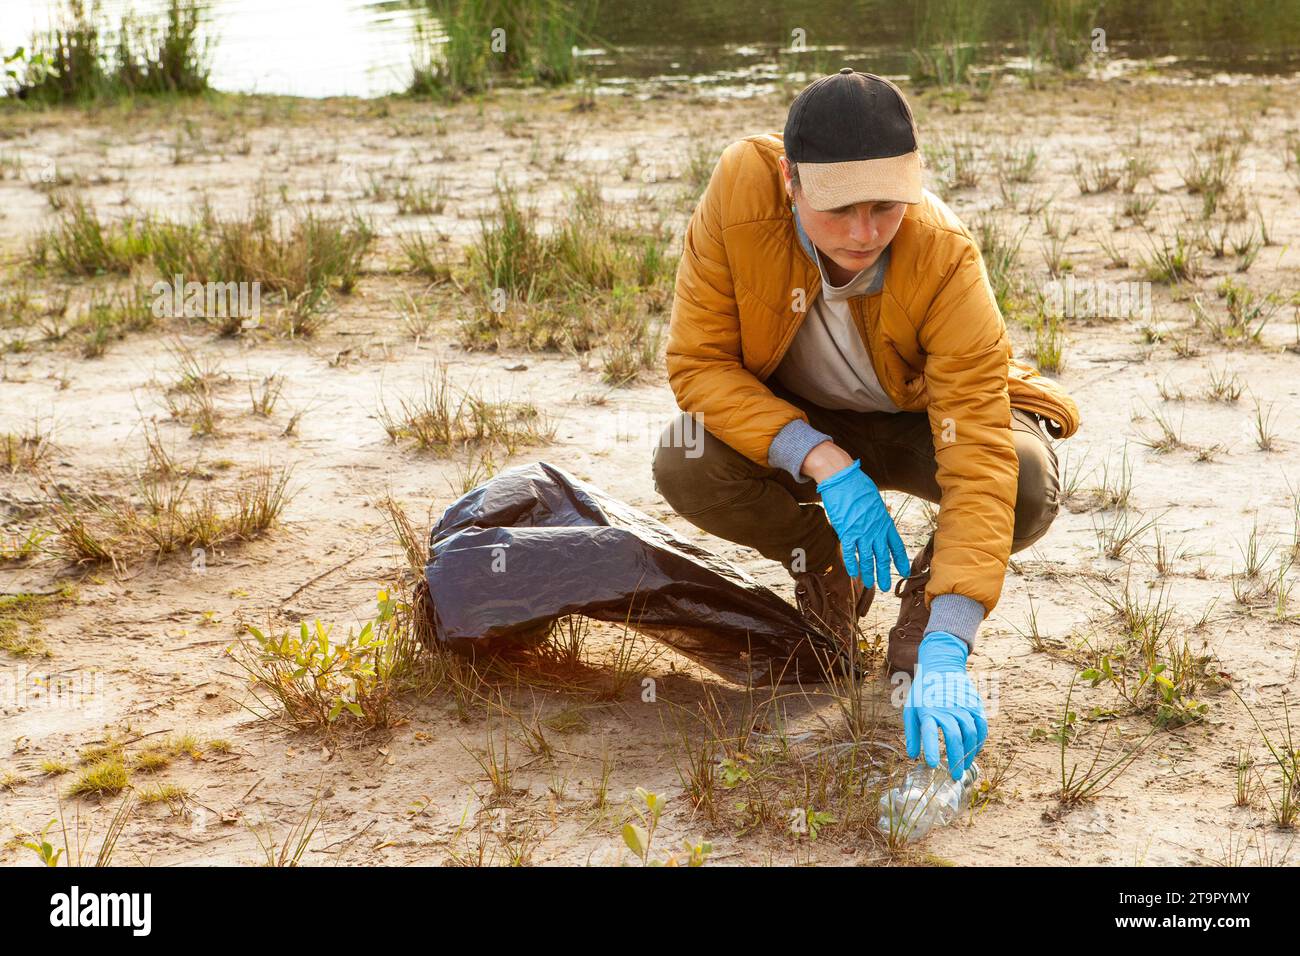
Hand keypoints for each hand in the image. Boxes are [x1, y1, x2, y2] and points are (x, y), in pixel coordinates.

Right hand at [815, 459, 909, 590]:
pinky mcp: (846, 531)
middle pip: (882, 556)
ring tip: (870, 585)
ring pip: (867, 558)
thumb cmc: (857, 485)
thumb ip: (876, 513)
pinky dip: (852, 563)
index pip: (895, 545)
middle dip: (884, 573)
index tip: (903, 571)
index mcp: (884, 521)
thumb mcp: (873, 499)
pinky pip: (850, 552)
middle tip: (886, 587)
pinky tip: (853, 574)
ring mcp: (861, 531)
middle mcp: (875, 529)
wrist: (843, 478)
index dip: (899, 560)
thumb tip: (875, 518)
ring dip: (869, 573)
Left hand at [905, 632, 987, 780]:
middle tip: (955, 775)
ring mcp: (963, 706)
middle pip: (954, 737)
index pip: (929, 732)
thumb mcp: (911, 708)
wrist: (942, 667)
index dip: (931, 748)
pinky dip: (980, 741)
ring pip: (970, 734)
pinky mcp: (975, 705)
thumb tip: (912, 756)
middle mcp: (946, 708)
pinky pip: (981, 727)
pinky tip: (974, 751)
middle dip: (955, 759)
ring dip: (969, 753)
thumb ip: (911, 732)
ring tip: (964, 766)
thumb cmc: (923, 693)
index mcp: (927, 710)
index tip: (932, 764)